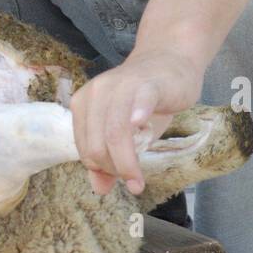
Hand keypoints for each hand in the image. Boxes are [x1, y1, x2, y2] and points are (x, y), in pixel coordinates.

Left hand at [70, 46, 204, 195]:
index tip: (120, 178)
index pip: (85, 148)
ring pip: (115, 132)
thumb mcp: (122, 133)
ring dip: (126, 162)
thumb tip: (100, 189)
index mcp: (82, 104)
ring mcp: (120, 86)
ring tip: (137, 182)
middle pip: (97, 145)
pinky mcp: (147, 84)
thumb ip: (107, 159)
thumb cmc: (143, 101)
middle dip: (113, 170)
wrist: (169, 62)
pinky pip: (138, 102)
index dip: (101, 169)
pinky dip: (138, 117)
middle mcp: (96, 93)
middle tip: (132, 180)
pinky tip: (142, 126)